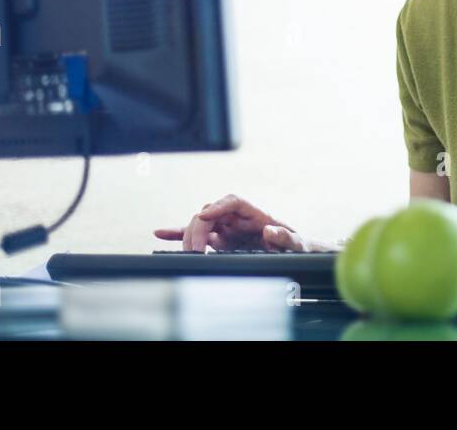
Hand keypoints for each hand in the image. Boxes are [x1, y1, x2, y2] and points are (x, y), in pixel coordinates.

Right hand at [153, 194, 309, 252]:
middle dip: (200, 229)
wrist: (293, 254)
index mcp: (256, 213)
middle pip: (211, 214)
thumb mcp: (296, 243)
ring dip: (190, 236)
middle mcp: (238, 217)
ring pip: (201, 224)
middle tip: (197, 251)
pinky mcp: (220, 239)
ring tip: (188, 253)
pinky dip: (179, 234)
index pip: (233, 201)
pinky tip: (161, 234)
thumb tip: (269, 230)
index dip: (218, 206)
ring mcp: (227, 227)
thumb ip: (285, 237)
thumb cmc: (296, 245)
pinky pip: (197, 235)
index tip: (206, 215)